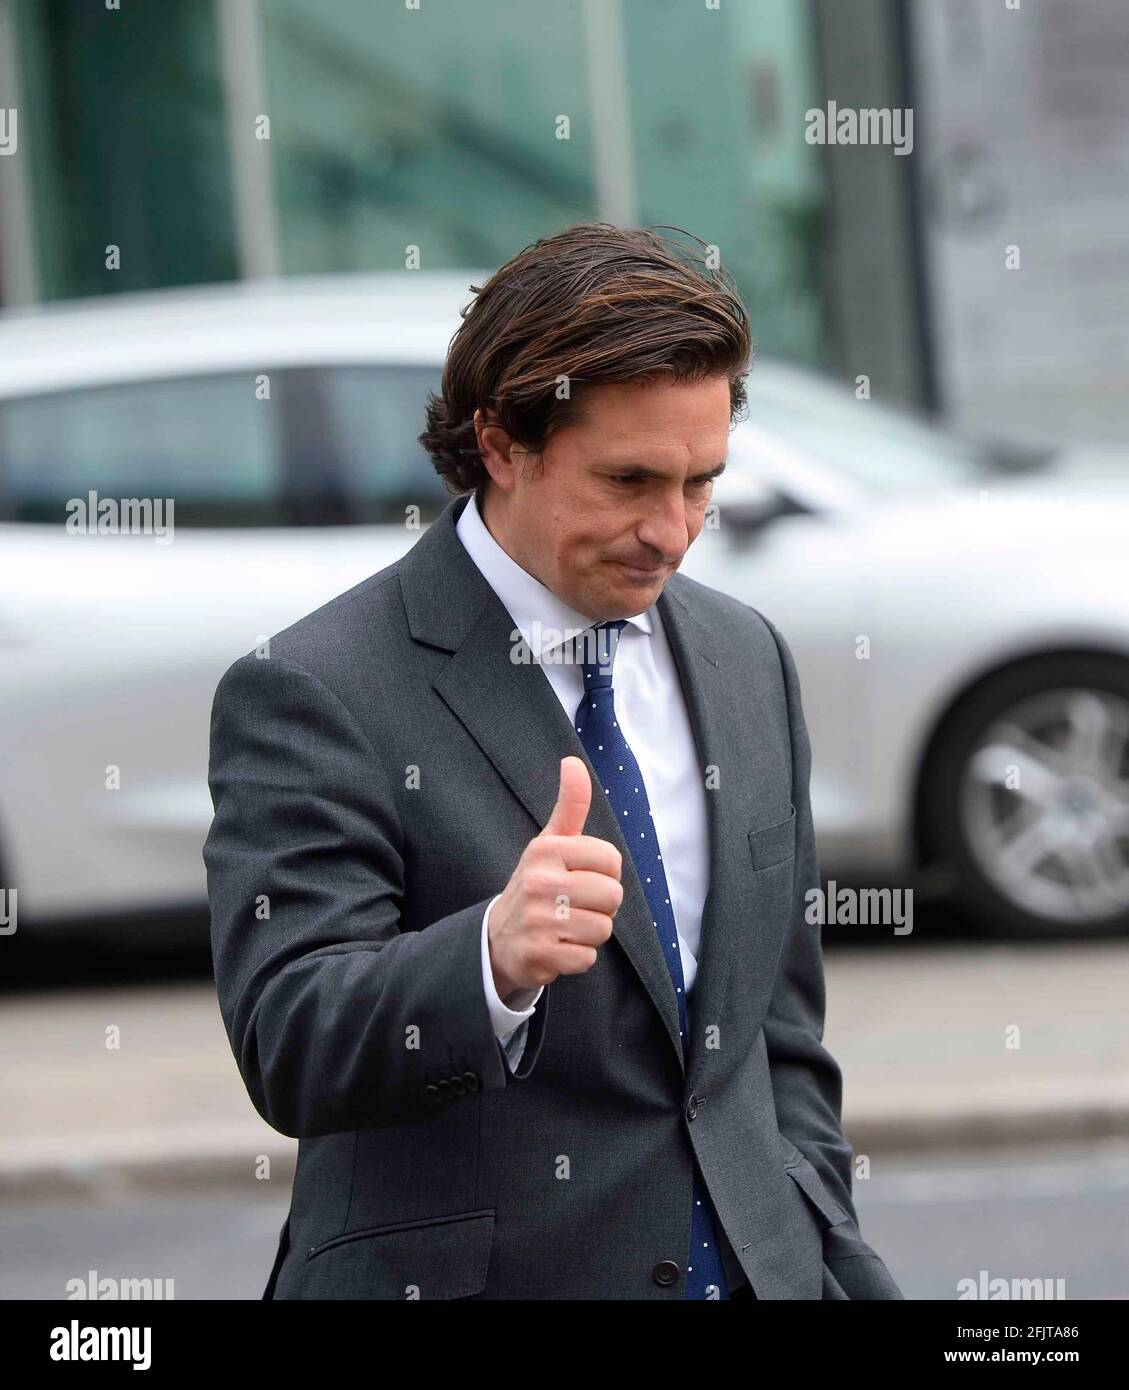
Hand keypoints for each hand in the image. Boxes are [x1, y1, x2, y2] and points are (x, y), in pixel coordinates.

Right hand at [488, 755, 622, 999]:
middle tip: (575, 906)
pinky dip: (578, 958)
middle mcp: (540, 882)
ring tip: (566, 926)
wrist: (497, 937)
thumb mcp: (549, 842)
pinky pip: (588, 958)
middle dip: (601, 906)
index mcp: (547, 850)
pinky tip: (558, 947)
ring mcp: (538, 920)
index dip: (604, 873)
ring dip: (590, 933)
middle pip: (612, 896)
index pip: (612, 860)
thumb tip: (573, 761)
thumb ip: (569, 806)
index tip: (580, 877)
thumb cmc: (536, 884)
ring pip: (603, 929)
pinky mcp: (540, 954)